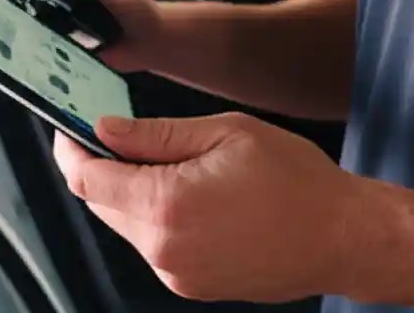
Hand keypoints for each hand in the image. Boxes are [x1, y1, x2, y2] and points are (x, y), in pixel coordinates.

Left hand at [53, 113, 395, 302]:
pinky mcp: (190, 284)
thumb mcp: (225, 132)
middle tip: (126, 135)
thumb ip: (156, 134)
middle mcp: (164, 248)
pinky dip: (158, 216)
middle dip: (105, 167)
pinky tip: (194, 194)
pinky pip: (154, 244)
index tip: (69, 129)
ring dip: (134, 192)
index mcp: (167, 204)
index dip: (71, 149)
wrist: (343, 236)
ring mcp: (176, 273)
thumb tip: (105, 129)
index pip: (86, 179)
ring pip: (127, 224)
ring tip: (179, 164)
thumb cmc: (298, 182)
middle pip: (101, 203)